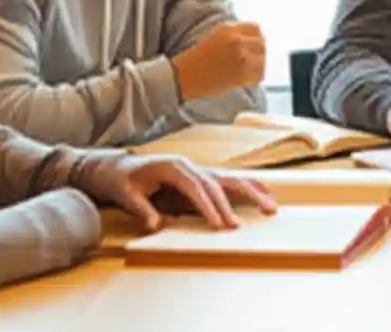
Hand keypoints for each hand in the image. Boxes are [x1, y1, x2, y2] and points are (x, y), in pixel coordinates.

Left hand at [91, 154, 276, 231]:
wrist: (119, 166)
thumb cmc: (123, 180)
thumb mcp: (126, 194)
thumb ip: (141, 208)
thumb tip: (154, 224)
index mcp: (173, 167)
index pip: (196, 188)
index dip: (208, 206)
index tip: (219, 224)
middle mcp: (190, 165)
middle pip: (218, 182)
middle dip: (234, 203)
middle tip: (242, 226)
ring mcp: (198, 169)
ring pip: (230, 179)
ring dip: (251, 192)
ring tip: (271, 206)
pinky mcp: (202, 175)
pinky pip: (229, 180)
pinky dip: (248, 186)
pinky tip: (265, 193)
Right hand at [172, 21, 265, 99]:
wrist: (183, 76)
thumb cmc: (195, 58)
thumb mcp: (215, 36)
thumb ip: (233, 34)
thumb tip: (250, 39)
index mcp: (229, 29)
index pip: (255, 28)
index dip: (255, 37)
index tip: (253, 44)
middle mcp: (237, 41)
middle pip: (261, 43)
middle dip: (259, 50)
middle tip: (254, 59)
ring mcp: (241, 58)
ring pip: (262, 58)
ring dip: (259, 63)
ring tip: (251, 69)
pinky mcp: (242, 75)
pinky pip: (258, 74)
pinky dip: (256, 76)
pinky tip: (248, 78)